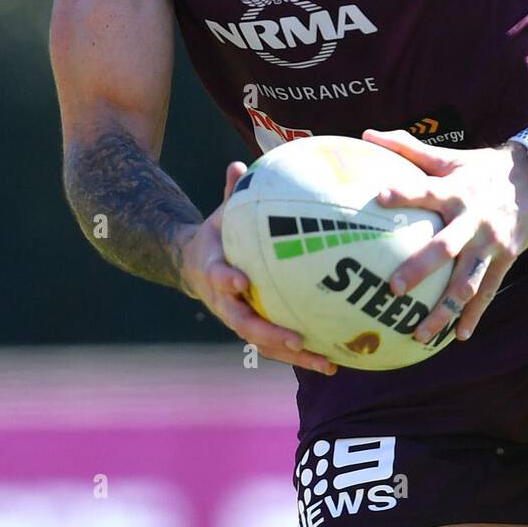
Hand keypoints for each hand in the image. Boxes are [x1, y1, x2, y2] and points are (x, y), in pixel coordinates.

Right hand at [179, 161, 336, 375]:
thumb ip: (230, 193)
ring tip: (326, 362)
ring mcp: (238, 319)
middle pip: (243, 324)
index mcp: (212, 270)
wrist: (193, 265)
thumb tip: (238, 164)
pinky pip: (277, 346)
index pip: (217, 276)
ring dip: (293, 356)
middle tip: (297, 339)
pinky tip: (335, 361)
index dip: (227, 281)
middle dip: (270, 334)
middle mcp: (224, 301)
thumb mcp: (221, 213)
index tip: (242, 281)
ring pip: (263, 344)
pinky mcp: (253, 329)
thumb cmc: (217, 234)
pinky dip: (302, 356)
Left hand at [361, 127, 527, 343]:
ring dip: (445, 310)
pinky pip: (488, 292)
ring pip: (467, 282)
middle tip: (394, 288)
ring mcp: (491, 243)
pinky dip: (474, 315)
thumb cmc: (480, 168)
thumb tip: (367, 133)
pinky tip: (459, 337)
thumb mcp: (448, 157)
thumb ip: (408, 149)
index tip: (380, 197)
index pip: (427, 190)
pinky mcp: (506, 258)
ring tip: (419, 333)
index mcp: (456, 191)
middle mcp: (473, 219)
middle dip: (421, 268)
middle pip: (446, 248)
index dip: (406, 193)